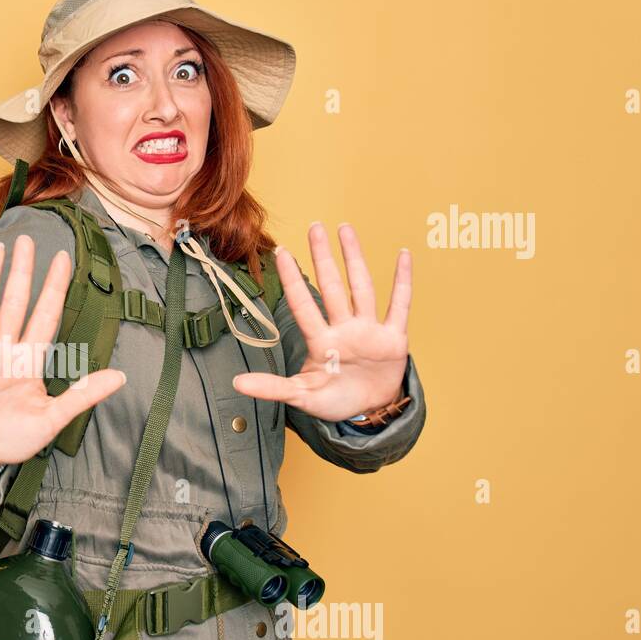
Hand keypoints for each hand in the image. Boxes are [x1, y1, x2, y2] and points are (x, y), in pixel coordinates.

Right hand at [0, 235, 126, 471]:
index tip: (62, 260)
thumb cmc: (11, 439)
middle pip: (14, 304)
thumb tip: (120, 377)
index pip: (44, 316)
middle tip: (27, 241)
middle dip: (22, 273)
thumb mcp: (50, 420)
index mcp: (28, 363)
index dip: (53, 288)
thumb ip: (81, 397)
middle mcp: (3, 353)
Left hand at [232, 223, 411, 422]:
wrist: (369, 413)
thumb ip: (272, 388)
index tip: (281, 253)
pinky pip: (400, 305)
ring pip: (361, 287)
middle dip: (323, 257)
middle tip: (315, 226)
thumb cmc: (334, 401)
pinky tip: (403, 256)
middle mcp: (344, 329)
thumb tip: (237, 383)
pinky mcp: (394, 339)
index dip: (293, 280)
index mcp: (321, 342)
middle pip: (332, 287)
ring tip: (345, 230)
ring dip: (354, 259)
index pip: (303, 305)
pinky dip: (403, 282)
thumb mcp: (302, 396)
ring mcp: (369, 331)